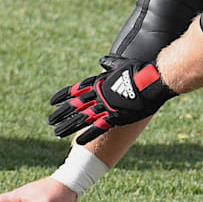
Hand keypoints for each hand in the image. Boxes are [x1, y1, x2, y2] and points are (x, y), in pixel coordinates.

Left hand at [49, 58, 175, 145]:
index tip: (52, 101)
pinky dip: (88, 135)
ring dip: (68, 126)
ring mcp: (106, 106)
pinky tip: (78, 141)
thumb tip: (102, 60)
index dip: (63, 96)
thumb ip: (110, 63)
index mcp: (98, 82)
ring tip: (56, 132)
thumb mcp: (121, 64)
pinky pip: (99, 128)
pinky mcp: (116, 116)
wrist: (153, 80)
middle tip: (49, 120)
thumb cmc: (140, 70)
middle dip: (61, 114)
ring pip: (82, 118)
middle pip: (75, 106)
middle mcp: (98, 95)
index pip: (76, 90)